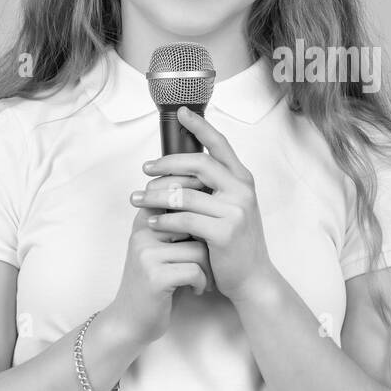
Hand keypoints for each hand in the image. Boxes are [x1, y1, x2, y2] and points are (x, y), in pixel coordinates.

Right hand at [108, 200, 212, 346]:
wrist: (131, 321)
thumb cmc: (157, 282)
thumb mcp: (164, 249)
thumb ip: (179, 226)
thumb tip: (214, 200)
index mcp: (145, 222)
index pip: (174, 192)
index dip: (197, 192)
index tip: (217, 207)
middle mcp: (143, 233)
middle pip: (194, 222)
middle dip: (210, 243)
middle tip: (214, 260)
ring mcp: (146, 254)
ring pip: (199, 248)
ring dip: (208, 268)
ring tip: (205, 280)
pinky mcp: (154, 276)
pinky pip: (194, 270)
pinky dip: (202, 282)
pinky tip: (196, 290)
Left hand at [131, 106, 276, 304]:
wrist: (253, 277)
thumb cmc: (235, 242)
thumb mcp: (231, 208)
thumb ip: (214, 187)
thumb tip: (180, 169)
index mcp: (242, 180)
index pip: (220, 144)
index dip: (201, 126)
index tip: (181, 112)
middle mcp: (241, 190)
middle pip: (199, 163)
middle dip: (167, 163)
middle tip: (145, 169)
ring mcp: (235, 211)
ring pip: (185, 194)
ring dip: (156, 196)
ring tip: (137, 199)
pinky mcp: (224, 232)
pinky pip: (185, 220)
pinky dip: (164, 220)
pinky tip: (152, 221)